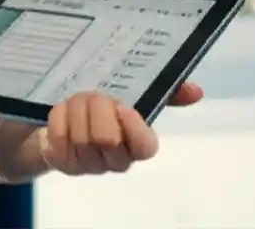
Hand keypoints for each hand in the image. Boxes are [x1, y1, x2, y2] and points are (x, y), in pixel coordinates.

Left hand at [39, 83, 201, 175]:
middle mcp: (115, 160)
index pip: (145, 147)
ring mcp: (87, 164)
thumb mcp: (134, 94)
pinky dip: (59, 116)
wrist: (64, 119)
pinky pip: (58, 137)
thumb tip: (196, 91)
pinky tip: (62, 112)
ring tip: (77, 100)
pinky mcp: (62, 162)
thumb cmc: (105, 108)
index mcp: (137, 144)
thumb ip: (167, 91)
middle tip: (94, 95)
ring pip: (81, 135)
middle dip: (97, 107)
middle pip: (106, 137)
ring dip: (76, 107)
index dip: (133, 127)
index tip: (123, 107)